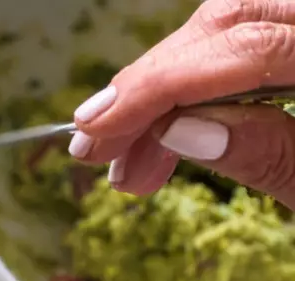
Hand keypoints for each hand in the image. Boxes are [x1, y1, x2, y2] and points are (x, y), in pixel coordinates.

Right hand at [67, 0, 294, 205]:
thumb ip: (272, 155)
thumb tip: (182, 132)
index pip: (247, 47)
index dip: (160, 86)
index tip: (98, 129)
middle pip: (224, 26)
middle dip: (149, 90)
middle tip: (97, 150)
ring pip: (220, 30)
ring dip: (160, 97)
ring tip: (128, 163)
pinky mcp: (288, 44)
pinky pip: (236, 45)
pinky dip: (189, 92)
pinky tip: (162, 138)